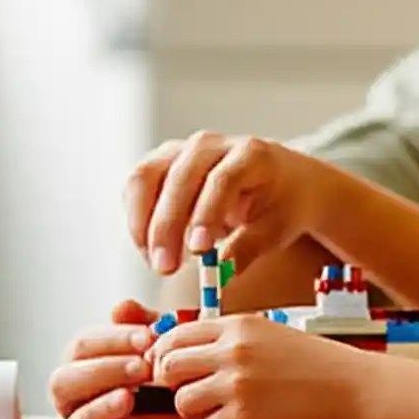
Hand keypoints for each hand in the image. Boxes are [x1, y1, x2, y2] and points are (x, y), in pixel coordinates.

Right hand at [49, 300, 202, 418]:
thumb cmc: (168, 388)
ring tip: (140, 372)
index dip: (116, 335)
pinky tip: (126, 399)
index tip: (150, 335)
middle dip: (109, 352)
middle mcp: (73, 378)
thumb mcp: (161, 353)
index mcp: (88, 356)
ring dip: (102, 374)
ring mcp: (72, 407)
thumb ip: (144, 327)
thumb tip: (123, 307)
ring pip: (64, 384)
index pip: (90, 338)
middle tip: (146, 357)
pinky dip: (101, 410)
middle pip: (73, 356)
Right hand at [123, 131, 327, 274]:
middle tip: (164, 267)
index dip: (206, 214)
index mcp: (249, 154)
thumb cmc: (281, 202)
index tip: (198, 251)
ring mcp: (180, 150)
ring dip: (141, 222)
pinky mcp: (160, 162)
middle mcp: (209, 145)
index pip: (222, 180)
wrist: (280, 178)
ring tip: (152, 261)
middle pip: (179, 178)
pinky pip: (137, 185)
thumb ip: (247, 248)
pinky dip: (137, 218)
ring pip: (146, 177)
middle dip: (166, 226)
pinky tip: (147, 247)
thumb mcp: (277, 228)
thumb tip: (221, 272)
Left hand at [147, 315, 368, 418]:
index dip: (164, 353)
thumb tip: (188, 351)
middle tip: (187, 389)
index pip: (175, 335)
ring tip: (218, 409)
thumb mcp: (268, 333)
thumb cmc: (317, 364)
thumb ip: (228, 339)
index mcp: (236, 327)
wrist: (356, 390)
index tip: (165, 364)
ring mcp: (236, 385)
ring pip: (182, 400)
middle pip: (168, 366)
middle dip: (171, 381)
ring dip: (195, 409)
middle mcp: (231, 352)